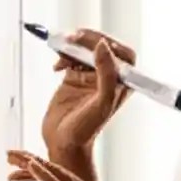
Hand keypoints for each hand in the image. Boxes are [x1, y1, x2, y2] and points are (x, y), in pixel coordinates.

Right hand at [41, 30, 136, 157]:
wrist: (63, 141)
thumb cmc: (86, 129)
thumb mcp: (101, 103)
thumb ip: (106, 74)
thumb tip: (103, 46)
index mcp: (122, 83)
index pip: (123, 54)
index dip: (111, 44)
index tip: (94, 43)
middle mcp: (108, 77)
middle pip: (103, 47)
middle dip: (88, 40)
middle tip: (73, 38)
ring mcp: (90, 76)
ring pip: (85, 50)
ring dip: (74, 46)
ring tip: (62, 51)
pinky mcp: (74, 76)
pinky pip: (70, 57)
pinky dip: (63, 55)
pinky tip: (57, 67)